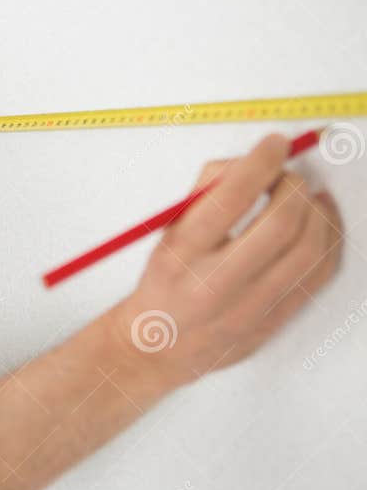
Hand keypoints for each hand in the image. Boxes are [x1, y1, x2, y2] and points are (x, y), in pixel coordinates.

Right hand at [108, 133, 343, 387]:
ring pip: (309, 249)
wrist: (159, 346)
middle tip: (289, 175)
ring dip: (318, 211)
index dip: (260, 162)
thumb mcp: (166, 233)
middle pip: (280, 223)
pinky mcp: (275, 321)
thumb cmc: (164, 282)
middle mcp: (216, 283)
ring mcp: (250, 307)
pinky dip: (329, 240)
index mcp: (182, 255)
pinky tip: (321, 224)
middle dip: (294, 187)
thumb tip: (249, 164)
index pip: (230, 198)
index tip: (274, 143)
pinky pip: (320, 275)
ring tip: (308, 196)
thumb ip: (203, 193)